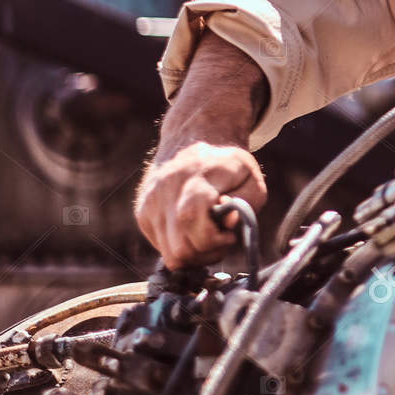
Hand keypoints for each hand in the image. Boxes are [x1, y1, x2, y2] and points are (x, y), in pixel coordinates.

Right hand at [135, 140, 265, 268]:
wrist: (193, 140)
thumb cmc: (228, 164)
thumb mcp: (251, 178)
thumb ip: (245, 204)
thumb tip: (226, 223)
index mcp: (192, 177)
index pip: (191, 218)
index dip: (214, 238)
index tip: (229, 234)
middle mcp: (164, 191)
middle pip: (180, 247)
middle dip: (207, 253)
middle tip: (222, 239)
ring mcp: (149, 204)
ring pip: (170, 254)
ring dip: (196, 255)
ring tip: (211, 237)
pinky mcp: (142, 215)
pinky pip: (163, 248)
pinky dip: (182, 247)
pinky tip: (195, 231)